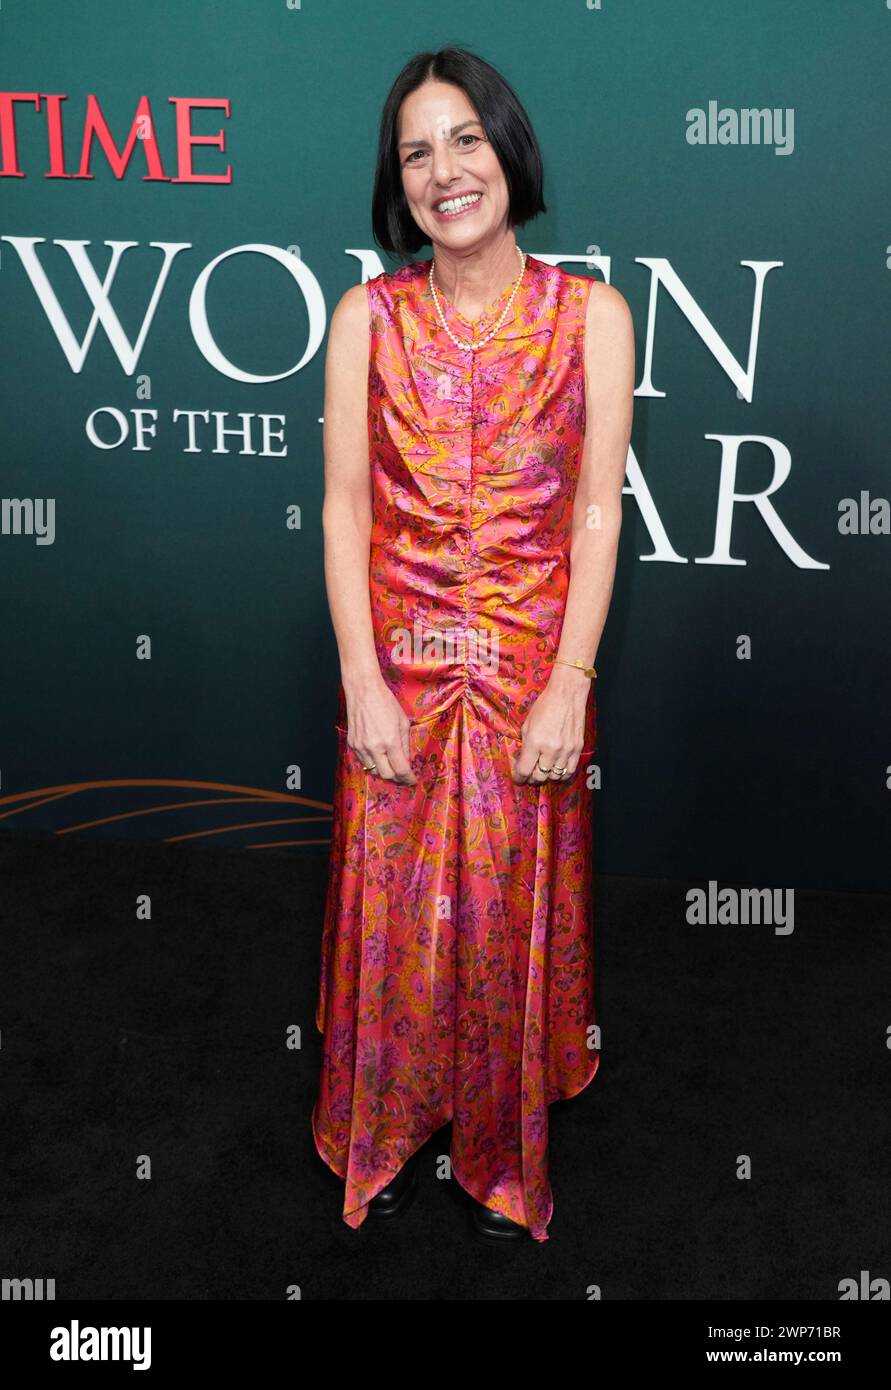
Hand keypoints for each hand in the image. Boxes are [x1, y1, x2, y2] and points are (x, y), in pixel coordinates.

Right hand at [344, 677, 416, 785]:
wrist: (363, 691)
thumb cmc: (386, 703)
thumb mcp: (403, 722)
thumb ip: (405, 744)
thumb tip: (406, 761)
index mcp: (390, 741)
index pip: (400, 769)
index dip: (408, 778)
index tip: (412, 780)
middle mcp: (374, 747)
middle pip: (386, 775)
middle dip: (397, 777)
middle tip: (402, 774)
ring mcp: (361, 747)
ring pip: (373, 770)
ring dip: (383, 770)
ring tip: (390, 764)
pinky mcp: (352, 744)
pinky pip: (363, 761)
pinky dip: (372, 762)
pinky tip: (378, 755)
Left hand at [511, 667, 589, 784]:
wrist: (567, 694)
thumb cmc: (545, 705)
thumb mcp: (527, 724)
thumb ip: (525, 744)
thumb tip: (523, 760)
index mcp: (535, 742)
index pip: (524, 769)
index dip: (519, 777)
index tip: (518, 777)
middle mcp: (551, 749)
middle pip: (540, 777)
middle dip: (531, 778)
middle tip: (529, 775)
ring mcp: (566, 750)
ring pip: (555, 776)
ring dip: (546, 776)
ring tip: (542, 771)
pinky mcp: (578, 748)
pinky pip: (570, 770)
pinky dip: (561, 774)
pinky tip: (556, 769)